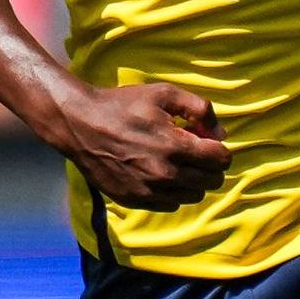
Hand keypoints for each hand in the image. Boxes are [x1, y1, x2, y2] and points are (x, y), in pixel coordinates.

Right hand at [48, 79, 231, 208]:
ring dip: (193, 181)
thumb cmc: (121, 105)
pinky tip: (160, 175)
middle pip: (212, 181)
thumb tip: (220, 133)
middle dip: (211, 166)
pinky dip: (172, 192)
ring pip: (193, 196)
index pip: (220, 159)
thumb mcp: (163, 93)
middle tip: (196, 154)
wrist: (78, 124)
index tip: (208, 142)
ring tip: (178, 165)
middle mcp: (165, 173)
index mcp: (175, 145)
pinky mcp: (134, 199)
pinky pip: (170, 205)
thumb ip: (200, 108)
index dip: (219, 148)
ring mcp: (149, 190)